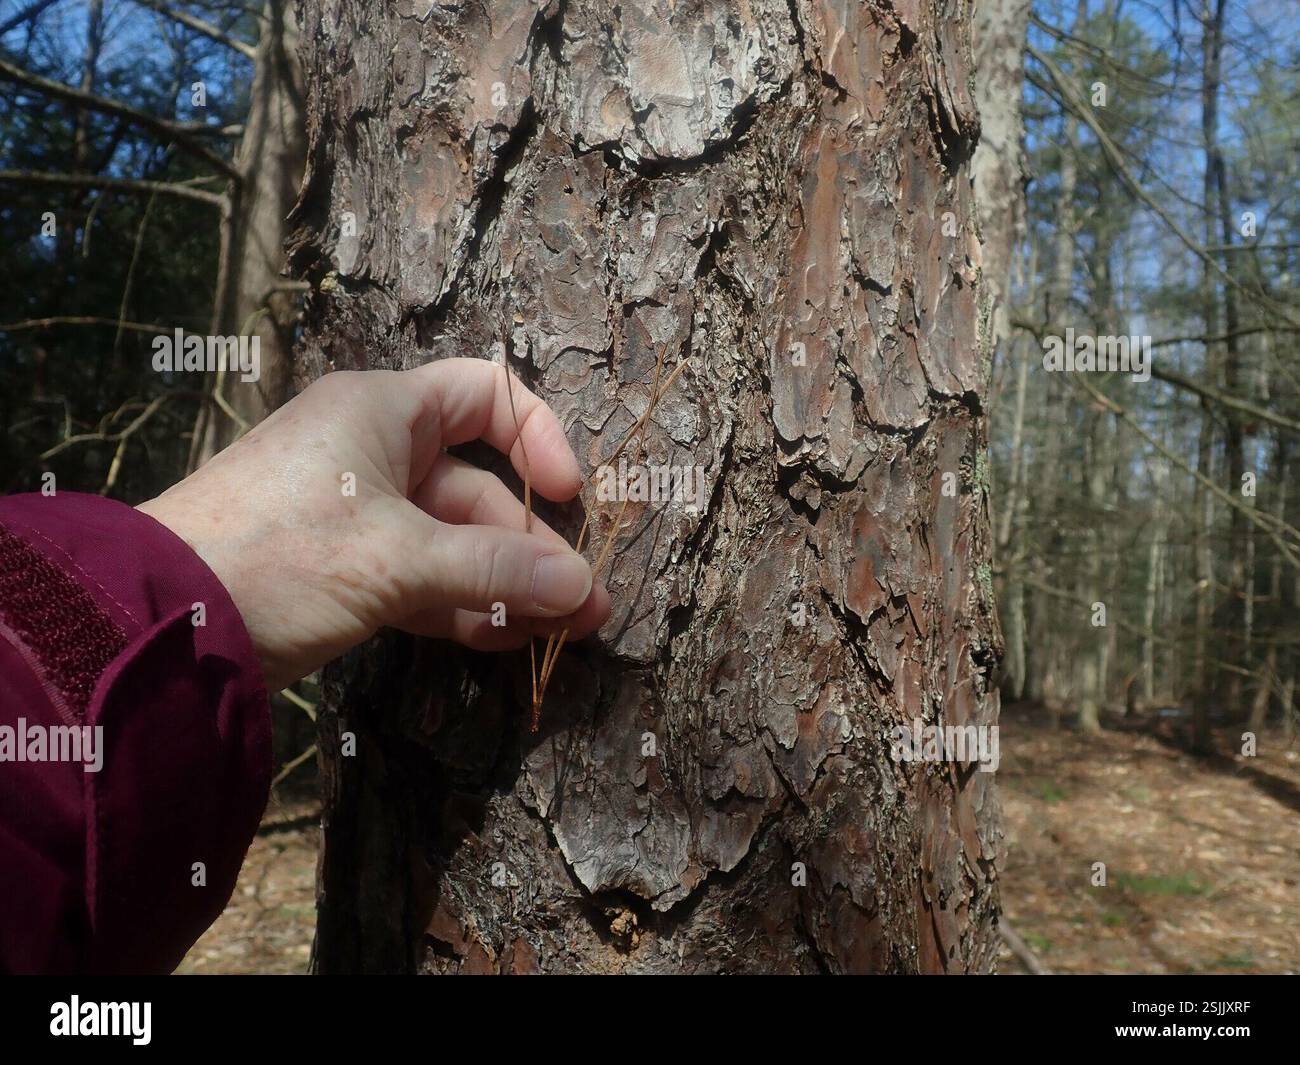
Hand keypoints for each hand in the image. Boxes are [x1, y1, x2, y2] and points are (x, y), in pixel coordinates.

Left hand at [138, 359, 608, 691]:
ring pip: (453, 539)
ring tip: (557, 634)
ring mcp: (358, 513)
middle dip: (531, 547)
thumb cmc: (281, 556)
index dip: (537, 439)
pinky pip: (421, 576)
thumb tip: (584, 588)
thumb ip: (497, 570)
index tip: (564, 495)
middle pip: (478, 487)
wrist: (159, 622)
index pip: (486, 394)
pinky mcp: (344, 567)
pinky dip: (460, 603)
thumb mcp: (399, 559)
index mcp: (384, 411)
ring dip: (505, 583)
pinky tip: (501, 639)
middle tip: (582, 607)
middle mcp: (375, 450)